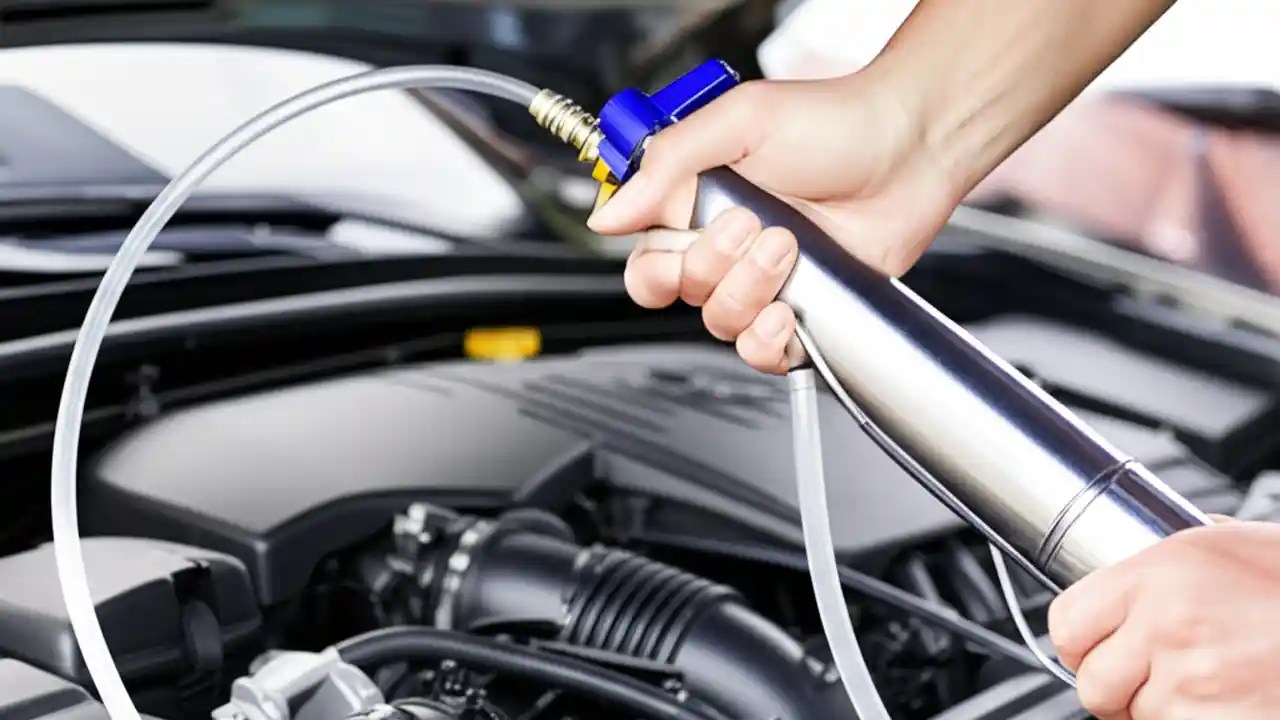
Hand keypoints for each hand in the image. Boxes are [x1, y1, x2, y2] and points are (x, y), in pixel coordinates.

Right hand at [587, 65, 960, 373]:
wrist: (911, 149)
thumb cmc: (836, 122)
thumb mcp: (740, 119)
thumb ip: (667, 162)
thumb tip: (608, 213)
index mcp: (695, 200)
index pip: (643, 255)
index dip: (655, 259)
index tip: (680, 233)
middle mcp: (723, 244)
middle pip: (675, 293)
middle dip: (709, 264)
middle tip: (749, 224)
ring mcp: (761, 280)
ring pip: (719, 321)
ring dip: (749, 289)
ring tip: (789, 245)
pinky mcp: (800, 309)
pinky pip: (762, 353)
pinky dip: (769, 342)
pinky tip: (789, 309)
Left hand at [1048, 516, 1279, 718]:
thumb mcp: (1229, 542)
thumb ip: (1170, 553)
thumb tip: (1135, 547)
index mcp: (1157, 575)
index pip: (1065, 623)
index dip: (1078, 641)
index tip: (1093, 644)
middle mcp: (1167, 628)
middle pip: (1092, 685)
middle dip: (1114, 686)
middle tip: (1147, 675)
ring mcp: (1192, 684)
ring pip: (1134, 718)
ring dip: (1157, 710)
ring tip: (1201, 684)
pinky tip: (1222, 703)